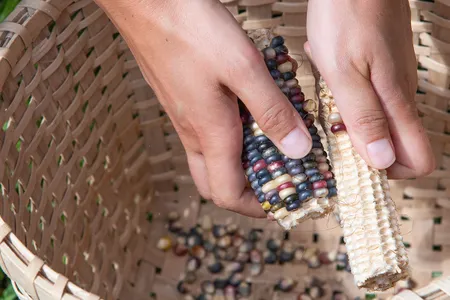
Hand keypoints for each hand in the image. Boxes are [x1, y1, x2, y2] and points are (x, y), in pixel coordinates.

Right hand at [96, 0, 312, 216]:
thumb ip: (272, 111)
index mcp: (209, 133)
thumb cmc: (190, 30)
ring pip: (210, 158)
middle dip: (246, 191)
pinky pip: (205, 133)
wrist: (146, 4)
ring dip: (239, 162)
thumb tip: (297, 149)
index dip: (256, 207)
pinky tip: (248, 111)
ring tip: (270, 144)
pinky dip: (230, 137)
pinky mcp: (181, 99)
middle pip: (215, 183)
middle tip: (276, 179)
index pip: (227, 194)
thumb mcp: (244, 68)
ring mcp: (184, 116)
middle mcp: (192, 132)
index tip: (282, 202)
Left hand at [306, 0, 434, 178]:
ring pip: (381, 120)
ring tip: (329, 102)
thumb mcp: (343, 73)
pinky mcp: (381, 67)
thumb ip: (364, 117)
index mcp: (396, 104)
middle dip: (365, 149)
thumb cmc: (346, 16)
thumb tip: (382, 161)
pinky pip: (370, 96)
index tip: (356, 166)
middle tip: (333, 135)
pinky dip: (348, 97)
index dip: (390, 172)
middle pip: (398, 145)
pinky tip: (331, 79)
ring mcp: (393, 80)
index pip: (417, 160)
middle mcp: (401, 96)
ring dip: (353, 122)